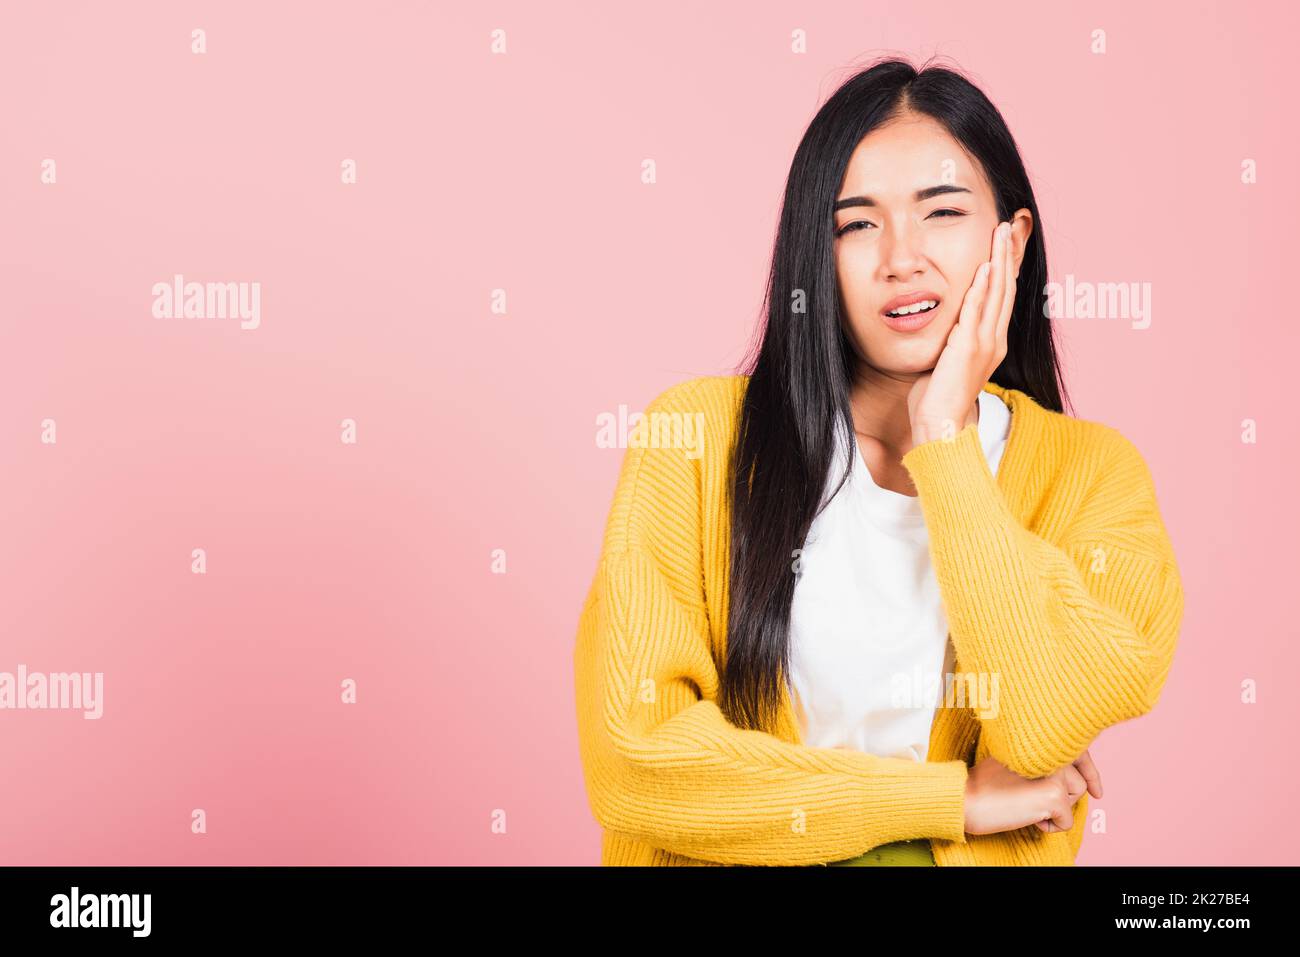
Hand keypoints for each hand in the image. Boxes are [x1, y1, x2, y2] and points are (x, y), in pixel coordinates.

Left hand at [907, 220, 1016, 445]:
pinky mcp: (967, 350)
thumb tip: (945, 324)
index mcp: (991, 342)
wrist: (940, 427)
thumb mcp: (948, 360)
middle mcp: (994, 340)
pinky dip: (982, 289)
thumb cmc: (937, 398)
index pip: (1002, 296)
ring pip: (997, 294)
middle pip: (1006, 288)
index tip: (1008, 241)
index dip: (1006, 266)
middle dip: (1008, 254)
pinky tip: (985, 268)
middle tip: (1010, 225)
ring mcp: (984, 344)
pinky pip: (977, 313)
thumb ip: (952, 340)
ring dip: (999, 261)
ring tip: (1001, 233)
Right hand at [963, 748, 1101, 836]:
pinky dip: (1050, 827)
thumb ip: (1040, 761)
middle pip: (1077, 782)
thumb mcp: (1014, 761)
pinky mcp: (1055, 796)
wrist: (966, 798)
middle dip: (1062, 798)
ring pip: (1075, 800)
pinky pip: (1066, 820)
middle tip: (1035, 802)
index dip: (1090, 773)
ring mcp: (1055, 774)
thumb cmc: (985, 784)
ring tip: (1029, 808)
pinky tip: (1029, 819)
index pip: (1080, 753)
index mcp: (1042, 742)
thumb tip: (1068, 775)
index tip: (1098, 792)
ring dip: (1056, 811)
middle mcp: (1051, 753)